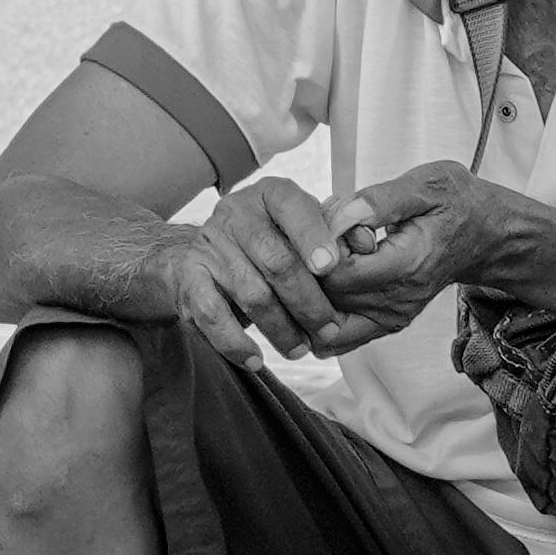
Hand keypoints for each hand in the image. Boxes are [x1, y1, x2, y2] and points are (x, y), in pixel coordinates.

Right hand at [148, 182, 375, 363]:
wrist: (196, 257)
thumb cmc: (266, 245)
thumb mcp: (298, 229)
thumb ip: (333, 235)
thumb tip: (366, 245)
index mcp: (271, 194)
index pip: (295, 209)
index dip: (314, 239)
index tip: (331, 268)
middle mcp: (236, 214)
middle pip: (278, 261)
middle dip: (309, 302)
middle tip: (329, 329)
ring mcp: (209, 246)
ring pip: (252, 294)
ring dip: (281, 330)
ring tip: (300, 349)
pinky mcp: (189, 278)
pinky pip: (212, 316)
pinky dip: (236, 343)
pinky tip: (256, 359)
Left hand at [307, 161, 510, 336]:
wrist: (485, 236)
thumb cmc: (455, 204)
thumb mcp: (425, 185)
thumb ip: (379, 200)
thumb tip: (343, 216)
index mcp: (407, 265)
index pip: (336, 274)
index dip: (321, 247)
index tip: (337, 220)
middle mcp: (399, 301)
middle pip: (326, 297)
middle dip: (316, 266)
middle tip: (336, 233)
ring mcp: (393, 318)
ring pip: (326, 318)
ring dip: (320, 286)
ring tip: (338, 252)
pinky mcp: (388, 323)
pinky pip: (340, 334)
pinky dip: (325, 308)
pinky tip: (335, 274)